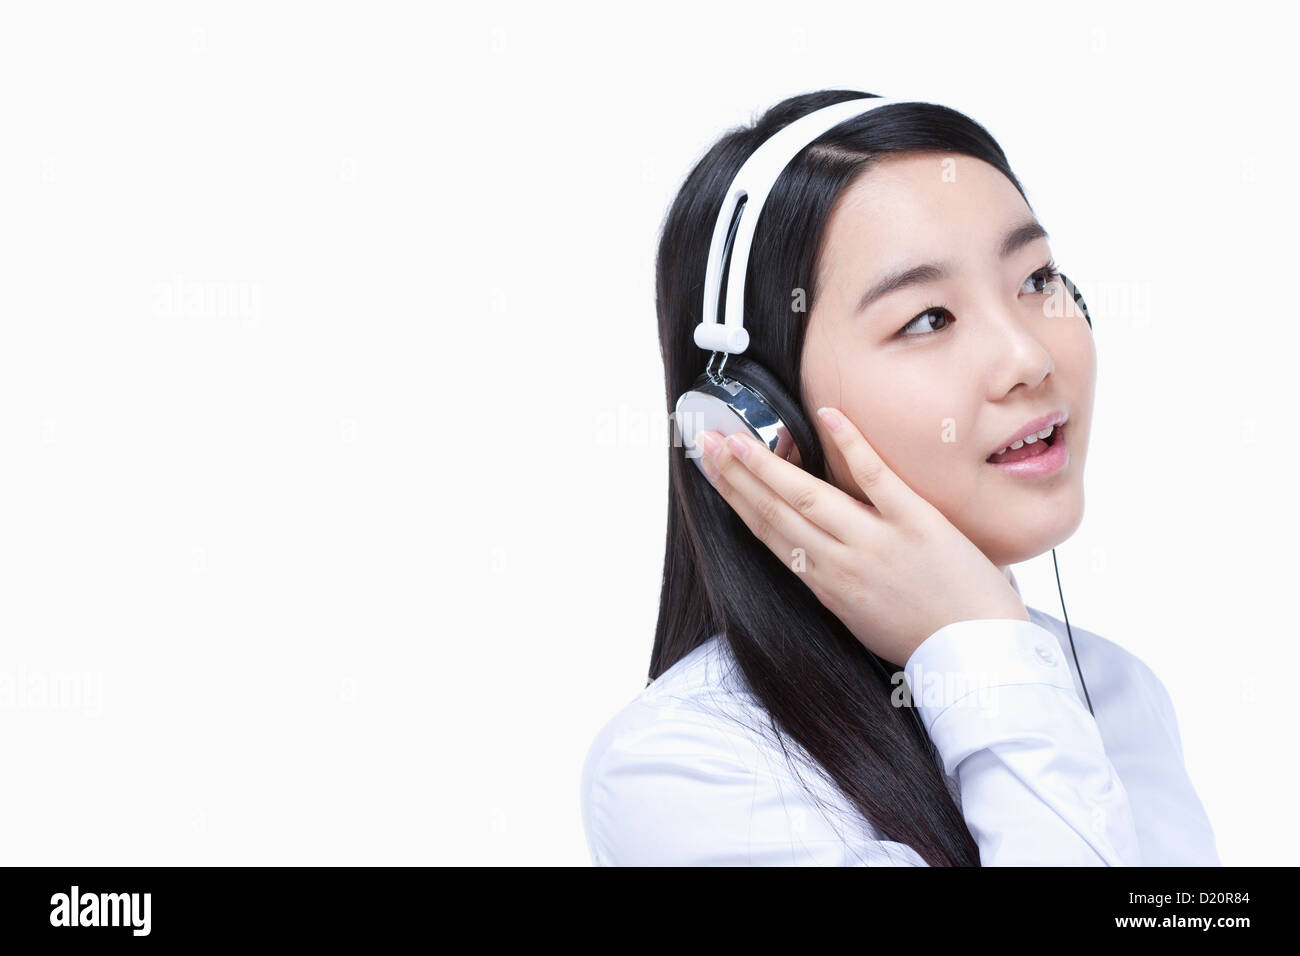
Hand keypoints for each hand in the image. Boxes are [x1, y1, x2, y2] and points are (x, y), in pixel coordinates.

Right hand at [694, 407, 1027, 667]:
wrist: (976, 654)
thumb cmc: (923, 636)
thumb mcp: (861, 617)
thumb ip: (835, 580)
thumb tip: (811, 549)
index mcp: (825, 584)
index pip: (768, 532)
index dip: (734, 497)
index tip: (710, 470)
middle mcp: (841, 563)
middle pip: (776, 510)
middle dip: (736, 474)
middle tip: (706, 441)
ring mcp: (877, 542)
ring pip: (810, 496)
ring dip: (768, 464)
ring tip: (738, 436)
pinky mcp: (917, 525)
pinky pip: (878, 479)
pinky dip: (852, 446)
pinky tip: (827, 416)